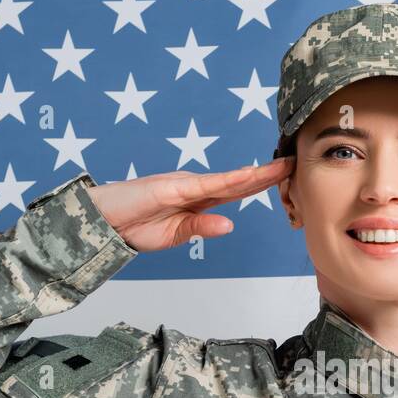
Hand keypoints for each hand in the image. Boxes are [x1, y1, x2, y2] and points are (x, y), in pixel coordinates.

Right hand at [87, 157, 294, 251]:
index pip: (235, 191)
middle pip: (238, 181)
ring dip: (256, 174)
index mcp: (196, 200)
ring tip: (283, 166)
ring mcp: (184, 184)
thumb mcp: (174, 235)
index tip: (284, 177)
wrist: (102, 222)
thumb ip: (200, 228)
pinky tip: (249, 176)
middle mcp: (194, 187)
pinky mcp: (173, 186)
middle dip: (267, 173)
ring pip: (228, 179)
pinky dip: (230, 180)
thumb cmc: (132, 226)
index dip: (260, 183)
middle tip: (295, 162)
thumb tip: (230, 225)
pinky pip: (207, 184)